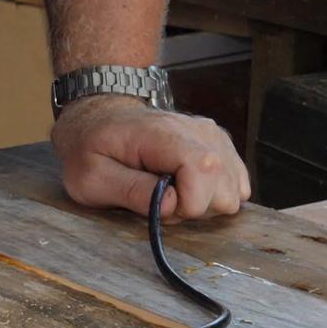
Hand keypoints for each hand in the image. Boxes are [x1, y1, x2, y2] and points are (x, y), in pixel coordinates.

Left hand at [52, 96, 248, 219]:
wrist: (98, 119)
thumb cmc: (90, 150)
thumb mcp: (91, 177)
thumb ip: (131, 191)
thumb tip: (173, 205)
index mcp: (165, 134)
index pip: (204, 172)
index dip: (186, 205)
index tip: (160, 206)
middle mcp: (198, 131)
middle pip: (224, 190)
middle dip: (194, 208)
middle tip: (160, 198)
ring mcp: (213, 136)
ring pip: (234, 191)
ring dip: (203, 203)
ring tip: (171, 191)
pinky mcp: (220, 145)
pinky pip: (236, 183)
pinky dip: (213, 194)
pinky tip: (187, 188)